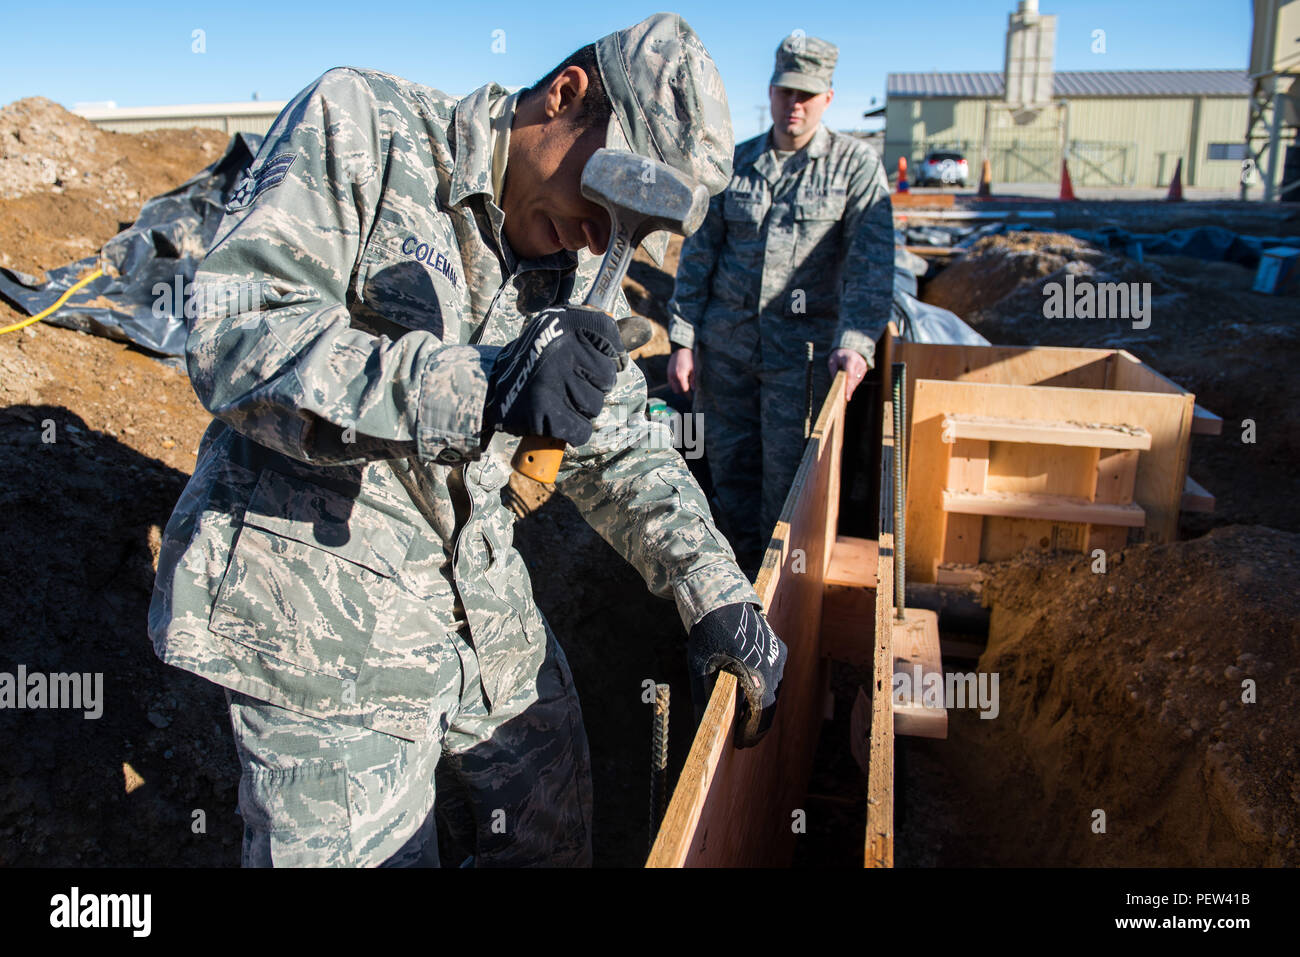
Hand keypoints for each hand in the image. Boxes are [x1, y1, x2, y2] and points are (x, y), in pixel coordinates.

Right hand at [484, 305, 619, 447]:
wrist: (485, 387)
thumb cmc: (534, 362)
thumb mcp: (562, 333)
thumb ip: (601, 334)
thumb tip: (646, 330)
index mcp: (566, 322)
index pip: (612, 340)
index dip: (608, 356)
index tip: (588, 361)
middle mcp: (561, 347)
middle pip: (606, 379)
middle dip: (590, 387)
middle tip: (563, 382)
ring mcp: (553, 380)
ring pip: (594, 406)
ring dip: (579, 409)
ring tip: (554, 398)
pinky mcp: (546, 412)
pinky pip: (581, 430)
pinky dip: (570, 431)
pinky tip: (553, 418)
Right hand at [667, 346, 694, 394]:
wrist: (681, 349)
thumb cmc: (690, 358)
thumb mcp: (694, 369)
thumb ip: (693, 380)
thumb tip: (694, 390)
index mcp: (681, 376)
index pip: (684, 390)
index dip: (688, 395)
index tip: (691, 399)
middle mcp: (674, 377)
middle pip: (678, 391)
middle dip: (683, 393)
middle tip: (689, 394)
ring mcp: (670, 375)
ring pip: (673, 387)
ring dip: (679, 389)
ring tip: (685, 388)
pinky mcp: (668, 373)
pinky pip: (671, 383)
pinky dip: (675, 385)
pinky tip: (681, 382)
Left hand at [687, 602, 787, 748]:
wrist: (722, 599)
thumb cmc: (708, 632)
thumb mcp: (699, 666)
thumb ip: (701, 697)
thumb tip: (699, 726)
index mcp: (753, 669)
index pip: (761, 710)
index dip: (753, 730)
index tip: (742, 744)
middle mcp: (771, 664)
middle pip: (770, 705)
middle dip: (758, 725)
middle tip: (744, 740)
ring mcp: (777, 656)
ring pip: (774, 692)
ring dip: (762, 708)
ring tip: (744, 723)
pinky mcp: (778, 650)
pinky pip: (775, 678)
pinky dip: (765, 691)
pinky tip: (750, 700)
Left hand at [828, 348, 867, 400]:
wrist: (849, 348)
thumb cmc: (838, 355)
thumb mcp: (832, 362)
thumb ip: (834, 372)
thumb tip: (835, 384)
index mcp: (850, 359)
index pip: (850, 375)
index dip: (848, 386)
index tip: (847, 395)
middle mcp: (859, 362)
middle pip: (854, 380)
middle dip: (849, 389)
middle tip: (846, 398)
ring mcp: (863, 366)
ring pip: (857, 381)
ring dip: (851, 387)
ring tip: (846, 393)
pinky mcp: (865, 369)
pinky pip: (859, 379)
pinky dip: (853, 383)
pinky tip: (849, 387)